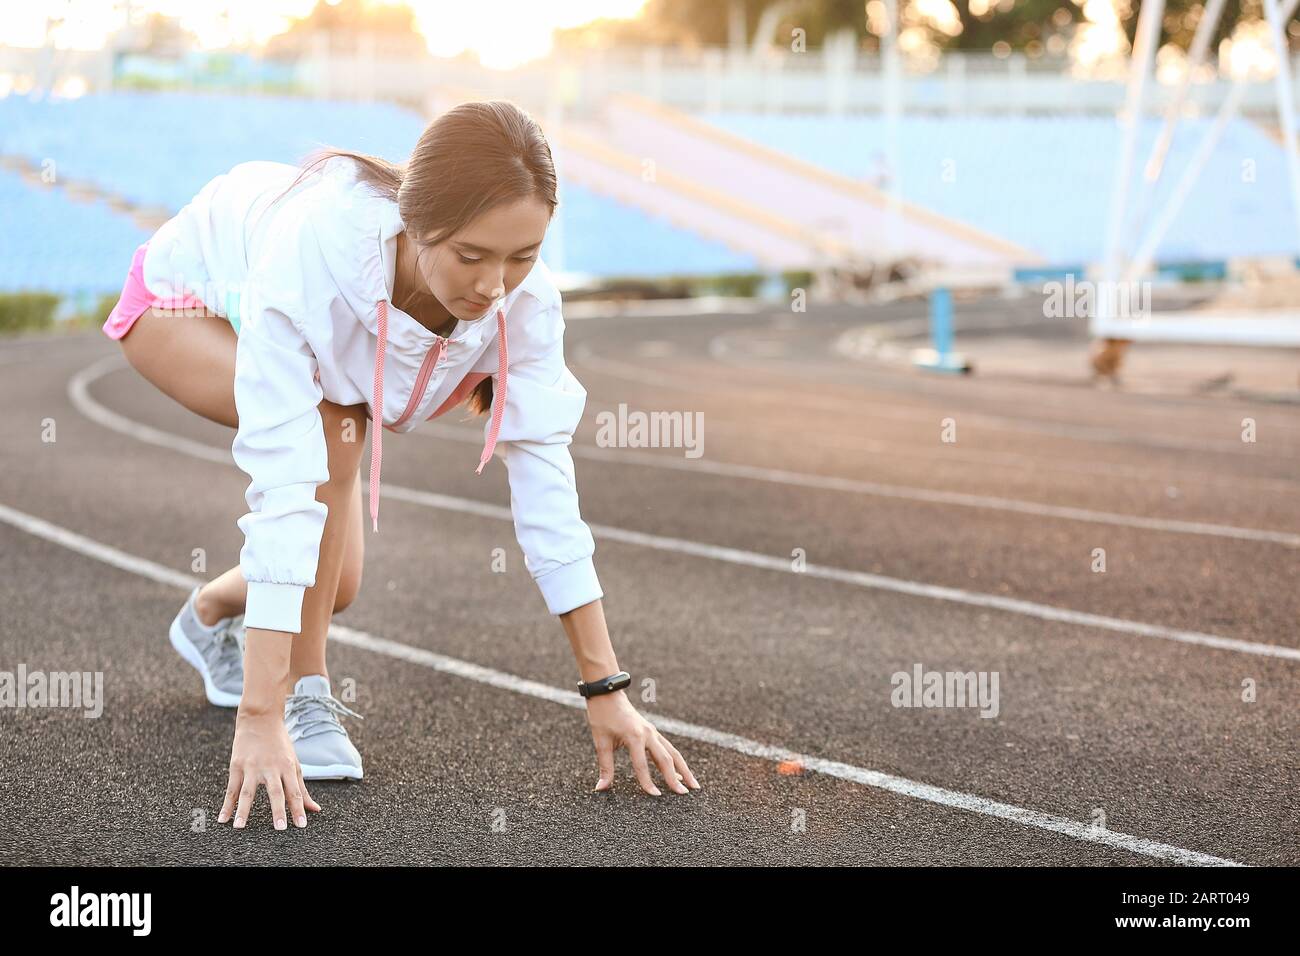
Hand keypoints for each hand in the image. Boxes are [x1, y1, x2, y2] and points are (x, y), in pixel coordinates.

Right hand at [218, 703, 320, 829]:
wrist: (260, 719)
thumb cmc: (280, 745)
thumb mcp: (293, 763)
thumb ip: (302, 789)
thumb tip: (315, 810)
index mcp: (287, 767)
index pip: (295, 791)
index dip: (299, 809)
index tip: (302, 825)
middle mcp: (271, 767)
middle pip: (275, 792)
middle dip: (278, 810)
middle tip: (280, 829)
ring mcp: (252, 766)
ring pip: (247, 791)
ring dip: (243, 810)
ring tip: (239, 827)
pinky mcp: (236, 765)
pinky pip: (231, 788)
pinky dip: (226, 804)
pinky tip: (223, 819)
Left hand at [585, 690, 700, 794]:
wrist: (607, 693)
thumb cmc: (602, 716)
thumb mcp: (601, 741)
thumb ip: (605, 766)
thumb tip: (601, 788)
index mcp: (634, 736)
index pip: (642, 764)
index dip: (648, 782)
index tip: (655, 796)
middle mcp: (648, 733)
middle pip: (666, 758)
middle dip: (675, 777)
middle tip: (684, 794)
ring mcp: (653, 732)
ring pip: (673, 753)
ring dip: (684, 769)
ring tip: (694, 786)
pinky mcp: (653, 732)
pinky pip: (668, 748)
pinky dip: (676, 762)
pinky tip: (681, 774)